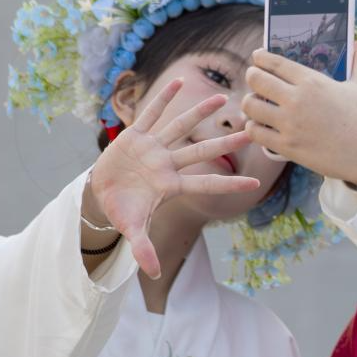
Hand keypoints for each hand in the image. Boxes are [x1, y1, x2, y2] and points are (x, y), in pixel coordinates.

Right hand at [89, 79, 259, 277]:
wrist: (101, 193)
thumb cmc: (124, 211)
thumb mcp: (132, 230)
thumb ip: (144, 249)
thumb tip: (152, 275)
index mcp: (171, 185)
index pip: (206, 184)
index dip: (229, 184)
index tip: (255, 184)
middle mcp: (168, 163)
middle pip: (201, 151)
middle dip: (224, 143)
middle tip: (250, 132)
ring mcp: (154, 147)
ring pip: (181, 126)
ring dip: (199, 112)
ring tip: (221, 97)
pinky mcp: (136, 135)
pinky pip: (151, 113)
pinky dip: (163, 99)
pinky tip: (177, 82)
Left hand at [242, 34, 356, 189]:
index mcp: (313, 81)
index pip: (273, 62)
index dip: (260, 57)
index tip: (258, 58)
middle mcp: (297, 100)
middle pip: (255, 80)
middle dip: (253, 77)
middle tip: (257, 81)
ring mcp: (290, 124)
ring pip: (250, 106)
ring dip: (251, 103)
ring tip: (258, 104)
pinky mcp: (287, 147)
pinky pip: (255, 132)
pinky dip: (254, 128)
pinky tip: (261, 126)